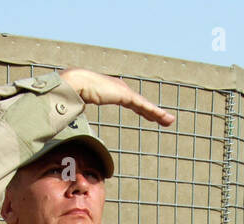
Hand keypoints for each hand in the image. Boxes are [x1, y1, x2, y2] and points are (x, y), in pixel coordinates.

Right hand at [59, 68, 175, 125]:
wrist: (77, 82)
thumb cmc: (75, 91)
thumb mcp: (82, 102)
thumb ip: (83, 107)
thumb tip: (73, 116)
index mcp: (113, 91)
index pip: (132, 103)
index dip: (142, 110)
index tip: (150, 116)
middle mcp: (121, 89)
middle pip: (141, 104)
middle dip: (154, 112)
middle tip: (165, 119)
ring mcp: (124, 91)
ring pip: (145, 106)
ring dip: (158, 114)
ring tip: (170, 121)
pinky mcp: (126, 96)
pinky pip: (143, 106)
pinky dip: (154, 112)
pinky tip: (162, 117)